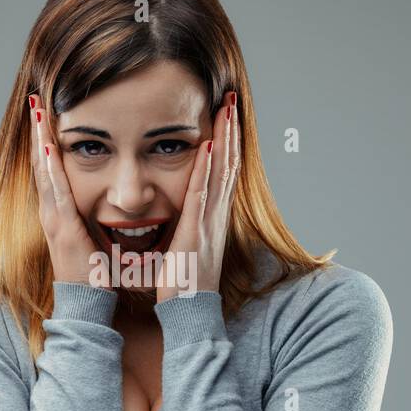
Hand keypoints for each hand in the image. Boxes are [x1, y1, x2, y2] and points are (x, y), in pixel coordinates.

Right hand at [28, 94, 105, 286]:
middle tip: (35, 100)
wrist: (87, 303)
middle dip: (37, 131)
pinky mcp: (62, 228)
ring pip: (43, 172)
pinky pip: (55, 192)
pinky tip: (47, 148)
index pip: (49, 168)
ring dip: (39, 140)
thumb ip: (92, 218)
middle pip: (40, 163)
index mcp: (59, 212)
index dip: (45, 140)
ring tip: (37, 112)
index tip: (45, 113)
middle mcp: (51, 212)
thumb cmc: (94, 273)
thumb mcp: (92, 236)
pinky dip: (49, 169)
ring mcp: (53, 219)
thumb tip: (104, 203)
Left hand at [155, 91, 239, 302]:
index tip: (225, 114)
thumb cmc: (183, 282)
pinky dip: (207, 171)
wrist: (189, 311)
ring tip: (225, 110)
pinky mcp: (197, 232)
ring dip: (225, 139)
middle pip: (228, 163)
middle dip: (230, 130)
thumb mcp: (186, 245)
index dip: (227, 141)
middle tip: (230, 98)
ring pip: (220, 172)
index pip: (223, 170)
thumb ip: (186, 225)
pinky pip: (202, 195)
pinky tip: (209, 148)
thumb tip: (179, 211)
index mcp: (211, 216)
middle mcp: (216, 215)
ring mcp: (209, 222)